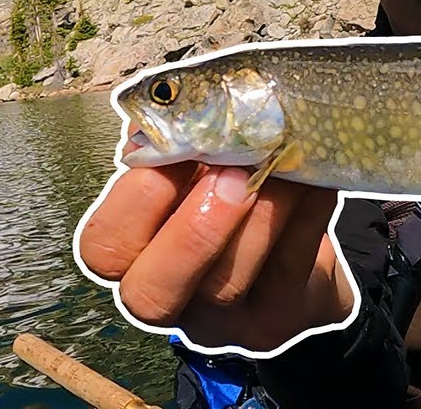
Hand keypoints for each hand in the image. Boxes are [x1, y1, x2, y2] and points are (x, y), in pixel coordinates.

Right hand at [76, 124, 355, 351]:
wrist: (296, 241)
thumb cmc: (231, 187)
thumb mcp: (199, 161)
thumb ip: (184, 139)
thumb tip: (182, 98)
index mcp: (132, 254)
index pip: (105, 246)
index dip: (137, 198)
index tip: (179, 146)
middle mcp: (165, 297)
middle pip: (151, 291)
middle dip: (194, 228)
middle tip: (233, 171)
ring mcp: (221, 322)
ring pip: (227, 283)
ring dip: (262, 212)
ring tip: (285, 160)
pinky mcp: (275, 322)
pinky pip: (288, 272)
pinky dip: (306, 218)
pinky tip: (316, 181)